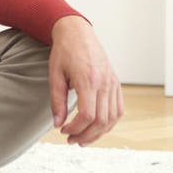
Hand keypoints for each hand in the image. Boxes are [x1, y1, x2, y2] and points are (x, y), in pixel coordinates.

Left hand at [48, 16, 123, 146]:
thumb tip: (57, 124)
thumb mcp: (55, 75)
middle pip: (101, 120)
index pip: (87, 114)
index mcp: (88, 79)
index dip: (75, 128)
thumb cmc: (64, 52)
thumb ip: (56, 101)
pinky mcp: (115, 83)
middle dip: (86, 135)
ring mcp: (113, 83)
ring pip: (112, 118)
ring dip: (98, 133)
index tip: (63, 131)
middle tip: (71, 140)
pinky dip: (109, 122)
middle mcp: (104, 83)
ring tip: (82, 138)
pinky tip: (96, 127)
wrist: (77, 32)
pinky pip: (118, 109)